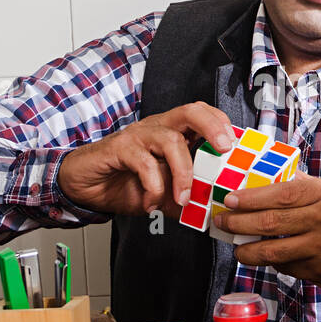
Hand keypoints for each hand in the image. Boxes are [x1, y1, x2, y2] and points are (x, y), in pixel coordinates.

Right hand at [57, 102, 234, 216]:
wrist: (83, 185)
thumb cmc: (122, 182)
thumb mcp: (162, 193)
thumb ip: (185, 197)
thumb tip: (211, 210)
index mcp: (170, 132)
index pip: (201, 114)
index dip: (221, 123)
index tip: (237, 143)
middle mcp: (156, 127)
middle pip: (190, 111)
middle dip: (212, 126)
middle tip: (225, 149)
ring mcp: (138, 135)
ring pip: (169, 139)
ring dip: (183, 172)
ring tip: (183, 198)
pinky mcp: (118, 148)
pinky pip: (143, 162)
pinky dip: (153, 186)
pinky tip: (151, 201)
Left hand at [214, 174, 320, 298]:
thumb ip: (303, 186)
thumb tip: (266, 178)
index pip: (282, 194)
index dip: (252, 198)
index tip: (231, 199)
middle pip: (271, 221)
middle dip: (240, 223)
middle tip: (222, 222)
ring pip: (273, 250)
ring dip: (248, 251)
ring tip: (236, 248)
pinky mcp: (317, 271)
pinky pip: (285, 266)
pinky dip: (270, 263)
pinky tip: (261, 258)